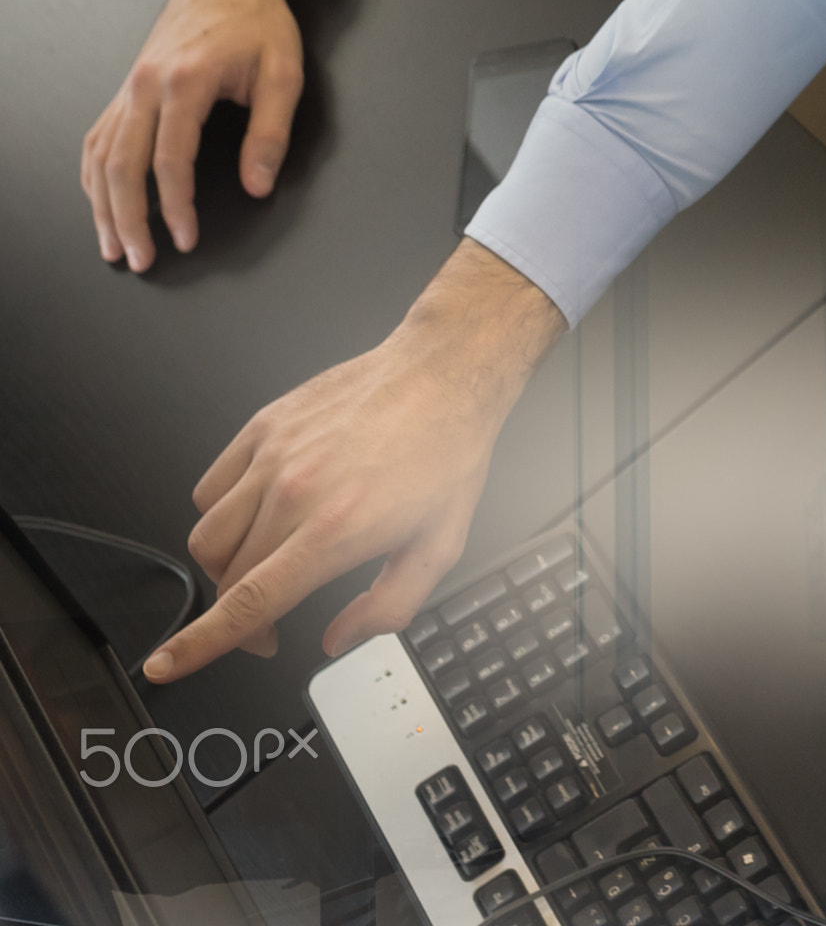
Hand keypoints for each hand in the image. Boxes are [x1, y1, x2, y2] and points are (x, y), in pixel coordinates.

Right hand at [82, 0, 303, 268]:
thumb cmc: (257, 22)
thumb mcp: (283, 72)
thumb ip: (271, 131)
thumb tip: (259, 184)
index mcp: (186, 81)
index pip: (171, 159)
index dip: (176, 206)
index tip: (187, 238)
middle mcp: (145, 86)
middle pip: (123, 166)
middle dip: (129, 220)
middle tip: (141, 260)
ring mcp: (128, 87)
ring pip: (101, 157)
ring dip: (104, 207)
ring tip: (115, 247)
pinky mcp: (125, 89)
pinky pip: (97, 139)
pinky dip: (94, 177)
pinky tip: (101, 202)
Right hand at [144, 240, 562, 681]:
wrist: (443, 373)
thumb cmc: (446, 449)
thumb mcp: (440, 545)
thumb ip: (389, 607)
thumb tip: (339, 640)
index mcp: (335, 530)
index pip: (247, 604)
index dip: (199, 645)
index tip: (165, 666)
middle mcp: (294, 492)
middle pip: (228, 578)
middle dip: (239, 616)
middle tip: (270, 621)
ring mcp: (273, 455)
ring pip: (208, 535)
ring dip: (226, 567)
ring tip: (264, 565)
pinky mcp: (264, 425)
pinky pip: (211, 486)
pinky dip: (220, 514)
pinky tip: (255, 515)